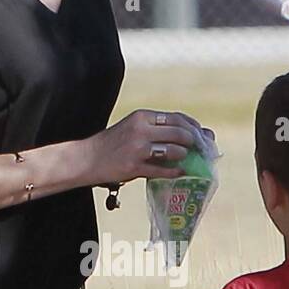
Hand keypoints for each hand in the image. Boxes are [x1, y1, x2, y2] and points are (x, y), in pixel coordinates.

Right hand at [88, 110, 215, 185]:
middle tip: (198, 148)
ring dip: (183, 155)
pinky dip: (174, 172)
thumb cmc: (114, 143)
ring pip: (173, 150)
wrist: (88, 158)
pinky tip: (180, 172)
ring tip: (185, 158)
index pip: (176, 117)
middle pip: (178, 132)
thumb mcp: (134, 127)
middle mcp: (140, 130)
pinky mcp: (133, 167)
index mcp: (142, 116)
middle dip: (193, 141)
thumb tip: (189, 132)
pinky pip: (161, 170)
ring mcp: (137, 149)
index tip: (200, 133)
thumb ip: (157, 129)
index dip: (192, 126)